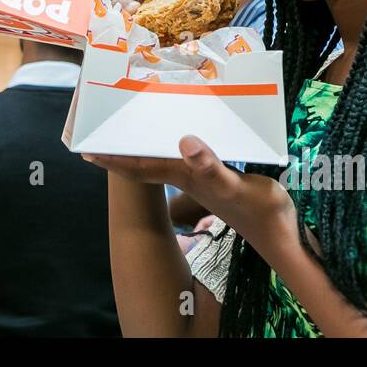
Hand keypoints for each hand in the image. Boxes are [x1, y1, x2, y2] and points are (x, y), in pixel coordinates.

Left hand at [84, 135, 295, 252]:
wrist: (281, 237)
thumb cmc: (261, 212)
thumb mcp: (237, 185)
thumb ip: (211, 167)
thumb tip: (184, 141)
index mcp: (185, 177)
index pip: (140, 167)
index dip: (113, 159)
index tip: (86, 150)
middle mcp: (187, 179)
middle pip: (145, 163)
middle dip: (123, 149)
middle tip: (104, 130)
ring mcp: (201, 182)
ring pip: (163, 161)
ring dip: (146, 147)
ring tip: (132, 130)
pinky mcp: (216, 181)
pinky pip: (185, 160)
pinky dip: (174, 148)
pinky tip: (180, 141)